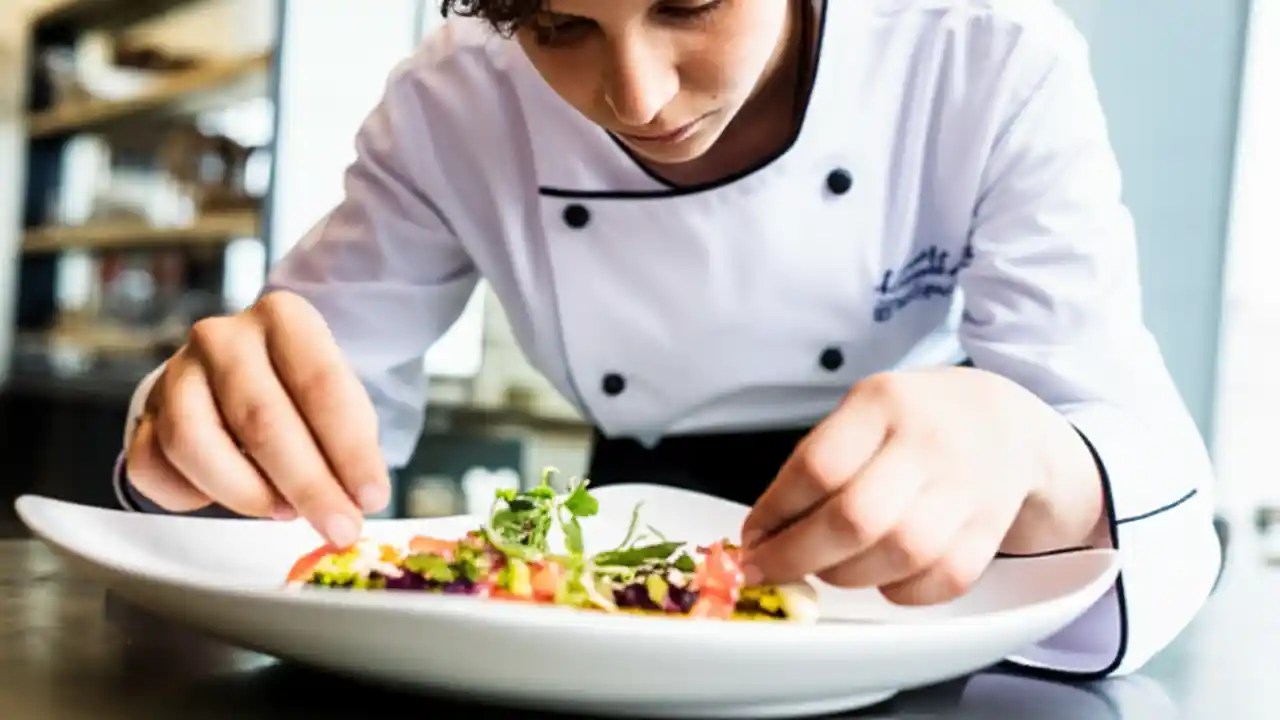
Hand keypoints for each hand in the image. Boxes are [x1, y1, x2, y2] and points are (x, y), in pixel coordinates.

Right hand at [125, 290, 388, 547]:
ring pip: (194, 443)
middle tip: (340, 529)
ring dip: (246, 492)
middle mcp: (223, 337)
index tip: (371, 498)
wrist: (238, 372)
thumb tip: (358, 500)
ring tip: (284, 511)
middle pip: (261, 418)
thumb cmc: (299, 389)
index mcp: (283, 317)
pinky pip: (152, 467)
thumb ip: (349, 442)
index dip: (350, 449)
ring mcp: (175, 373)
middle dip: (307, 485)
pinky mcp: (143, 413)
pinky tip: (227, 500)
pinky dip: (191, 497)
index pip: (321, 385)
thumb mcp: (338, 399)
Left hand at [739, 367, 1107, 604]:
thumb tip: (764, 532)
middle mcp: (928, 442)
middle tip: (769, 569)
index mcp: (882, 404)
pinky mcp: (990, 529)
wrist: (1003, 422)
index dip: (775, 512)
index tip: (752, 538)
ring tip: (827, 566)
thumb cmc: (912, 421)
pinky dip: (900, 592)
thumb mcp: (862, 412)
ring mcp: (965, 487)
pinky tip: (880, 577)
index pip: (818, 467)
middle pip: (856, 519)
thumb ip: (817, 462)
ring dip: (846, 576)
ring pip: (899, 555)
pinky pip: (941, 580)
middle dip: (797, 556)